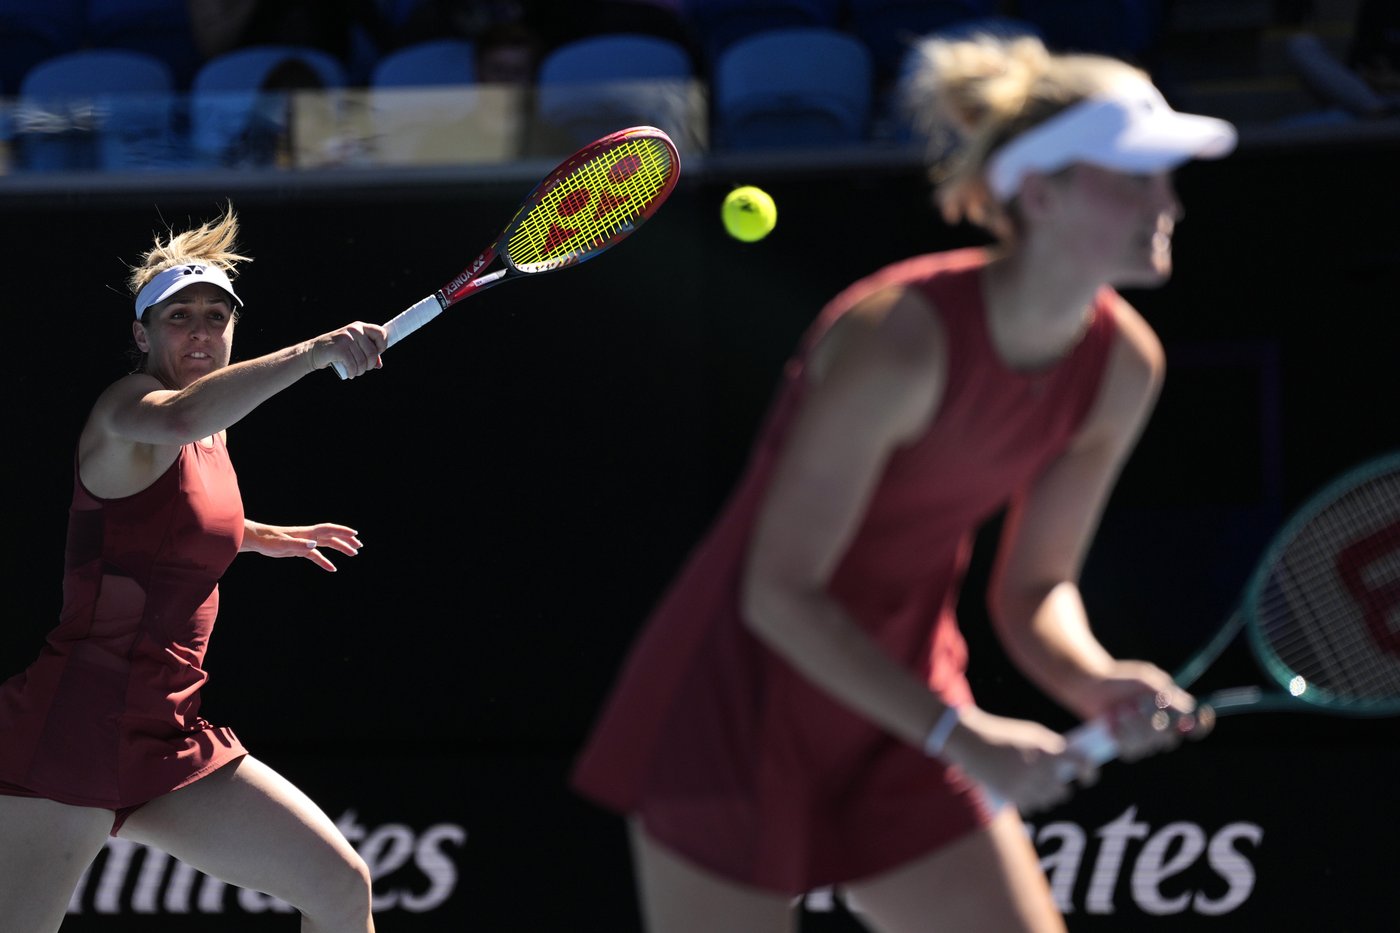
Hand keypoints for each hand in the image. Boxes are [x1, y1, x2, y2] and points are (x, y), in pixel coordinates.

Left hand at [242, 520, 361, 571]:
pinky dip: (325, 561)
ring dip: (340, 548)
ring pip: (327, 544)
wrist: (256, 540)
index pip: (328, 530)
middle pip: (331, 536)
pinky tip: (332, 568)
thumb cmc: (267, 540)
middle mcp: (308, 536)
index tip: (355, 535)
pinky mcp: (299, 549)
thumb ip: (298, 545)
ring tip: (353, 553)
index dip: (342, 531)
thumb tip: (315, 545)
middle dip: (346, 540)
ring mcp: (304, 542)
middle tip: (359, 547)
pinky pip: (316, 555)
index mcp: (307, 533)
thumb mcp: (282, 544)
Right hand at [308, 322, 388, 377]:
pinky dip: (353, 373)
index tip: (376, 355)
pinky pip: (353, 365)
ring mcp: (346, 338)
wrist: (313, 352)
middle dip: (369, 365)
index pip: (381, 333)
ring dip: (360, 371)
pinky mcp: (339, 348)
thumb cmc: (337, 351)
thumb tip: (379, 364)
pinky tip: (350, 374)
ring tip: (355, 372)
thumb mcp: (353, 348)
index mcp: (360, 327)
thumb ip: (367, 354)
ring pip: (363, 361)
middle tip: (362, 369)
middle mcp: (354, 330)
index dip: (382, 346)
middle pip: (373, 352)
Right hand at [940, 705, 1100, 814]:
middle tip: (1060, 781)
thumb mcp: (1031, 732)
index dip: (1089, 769)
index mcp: (1046, 752)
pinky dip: (1032, 801)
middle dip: (1061, 785)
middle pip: (1061, 789)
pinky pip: (1030, 805)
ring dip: (1047, 795)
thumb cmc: (1004, 733)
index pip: (1080, 762)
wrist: (971, 741)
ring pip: (1046, 800)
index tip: (1088, 774)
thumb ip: (1051, 744)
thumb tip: (1067, 760)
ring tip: (1042, 786)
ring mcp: (1023, 786)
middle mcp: (1038, 772)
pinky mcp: (1009, 796)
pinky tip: (1028, 792)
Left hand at [1078, 661, 1210, 761]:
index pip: (1193, 725)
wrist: (1090, 684)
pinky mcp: (1124, 745)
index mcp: (1169, 711)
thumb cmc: (1121, 679)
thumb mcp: (1147, 681)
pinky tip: (1112, 723)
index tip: (1202, 717)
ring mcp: (1142, 739)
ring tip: (1119, 710)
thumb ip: (1169, 696)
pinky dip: (1121, 736)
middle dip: (1151, 723)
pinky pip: (1131, 752)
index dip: (1201, 726)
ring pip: (1148, 746)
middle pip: (1169, 739)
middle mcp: (1159, 728)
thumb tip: (1190, 712)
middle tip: (1135, 705)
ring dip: (1132, 727)